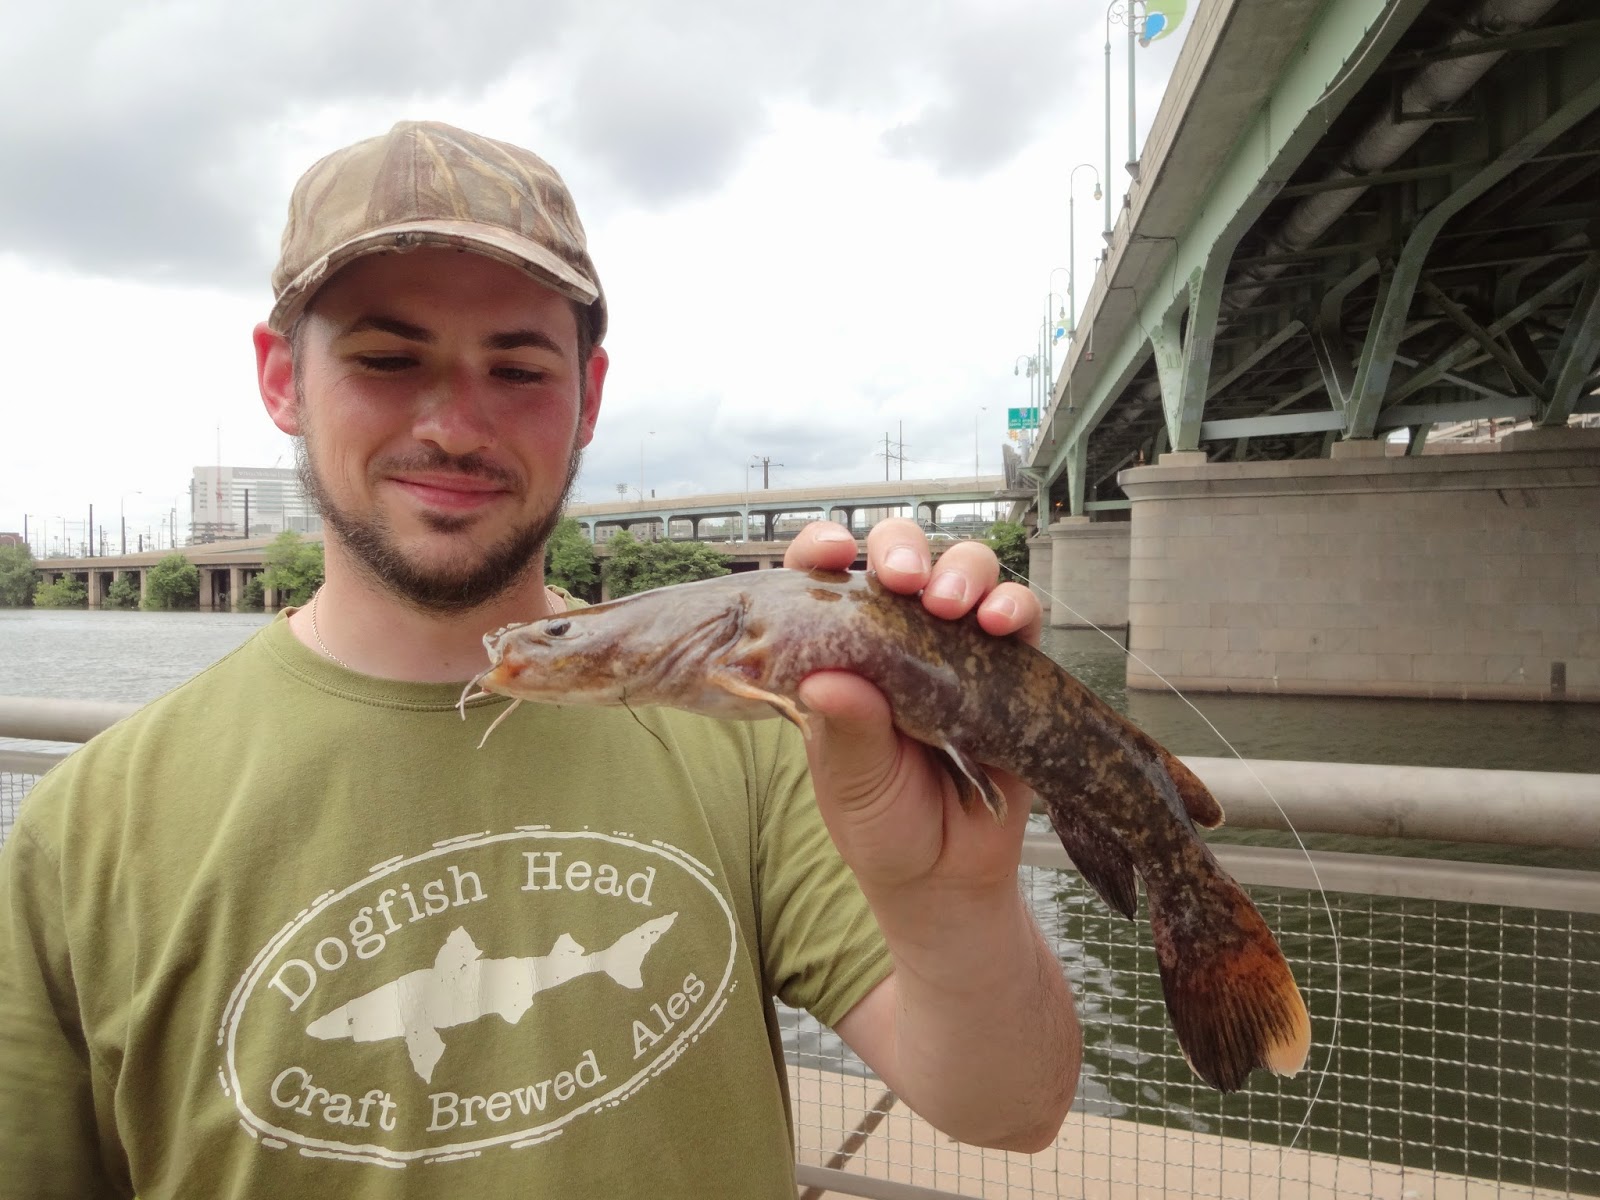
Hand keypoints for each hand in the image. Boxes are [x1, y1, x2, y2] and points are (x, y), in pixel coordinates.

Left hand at [782, 519, 1041, 895]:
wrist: (948, 877)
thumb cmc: (882, 824)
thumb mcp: (852, 782)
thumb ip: (844, 731)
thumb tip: (826, 681)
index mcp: (840, 653)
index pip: (822, 580)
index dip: (822, 550)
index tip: (830, 551)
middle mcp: (898, 638)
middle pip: (901, 557)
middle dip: (903, 549)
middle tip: (902, 579)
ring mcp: (957, 648)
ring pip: (966, 572)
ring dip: (963, 571)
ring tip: (953, 604)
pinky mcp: (1010, 670)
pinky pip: (1020, 619)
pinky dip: (1015, 607)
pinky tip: (1002, 623)